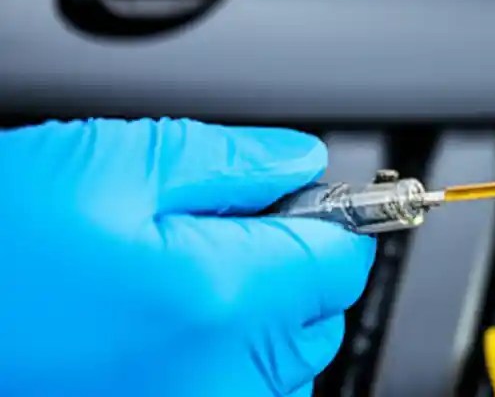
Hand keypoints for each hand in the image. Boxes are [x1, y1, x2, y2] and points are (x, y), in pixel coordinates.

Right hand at [0, 118, 374, 396]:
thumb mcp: (112, 161)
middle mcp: (218, 380)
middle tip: (206, 234)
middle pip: (318, 314)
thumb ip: (232, 161)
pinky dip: (217, 363)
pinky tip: (153, 329)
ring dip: (251, 320)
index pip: (342, 259)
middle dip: (283, 266)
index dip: (319, 219)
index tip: (291, 203)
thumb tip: (299, 161)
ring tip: (165, 283)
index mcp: (219, 302)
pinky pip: (235, 395)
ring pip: (281, 364)